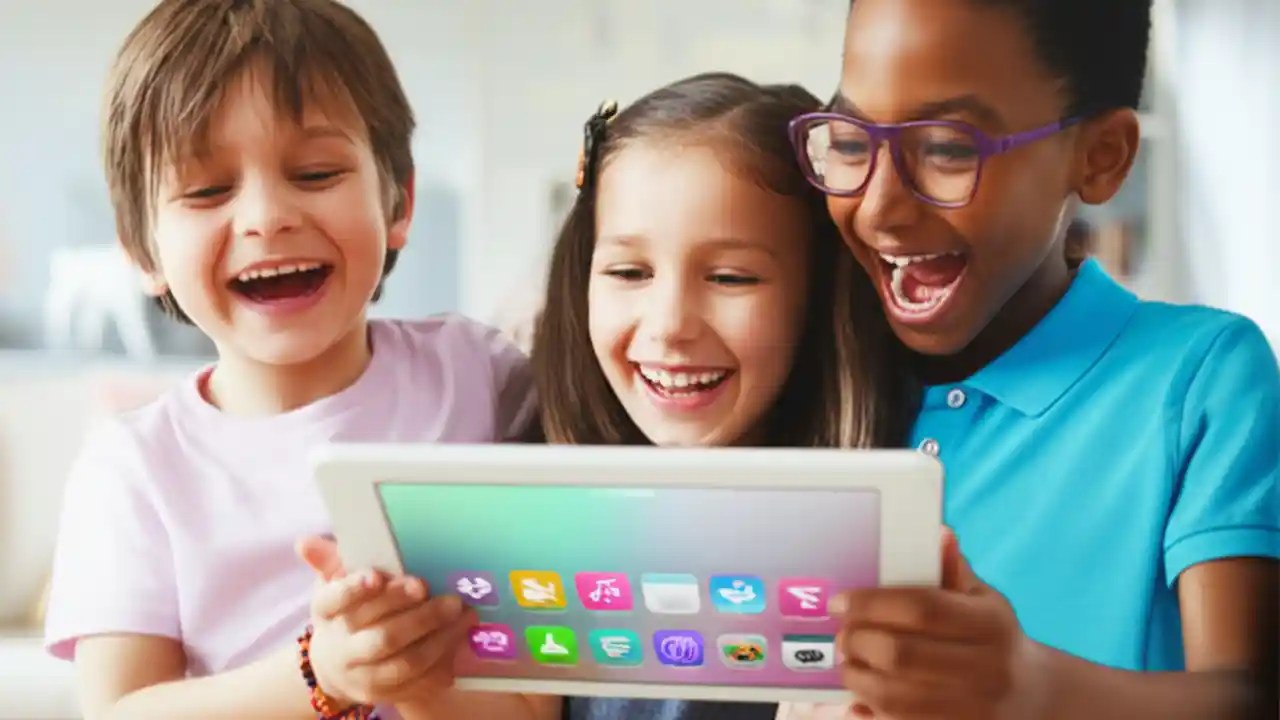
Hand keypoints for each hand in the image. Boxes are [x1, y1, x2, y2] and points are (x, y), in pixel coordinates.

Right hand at [295, 537, 477, 707]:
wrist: (337, 664)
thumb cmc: (345, 611)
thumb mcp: (334, 583)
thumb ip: (330, 560)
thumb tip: (305, 542)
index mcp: (326, 614)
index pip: (334, 603)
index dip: (354, 591)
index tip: (376, 576)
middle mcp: (342, 650)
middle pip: (380, 637)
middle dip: (416, 616)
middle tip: (446, 596)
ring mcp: (365, 676)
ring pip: (405, 663)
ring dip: (438, 639)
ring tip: (462, 613)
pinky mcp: (387, 694)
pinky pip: (419, 682)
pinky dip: (443, 660)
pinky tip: (460, 637)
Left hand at [830, 529, 1051, 719]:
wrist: (1030, 696)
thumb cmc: (994, 637)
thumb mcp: (984, 600)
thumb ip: (954, 570)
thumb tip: (939, 534)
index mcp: (989, 625)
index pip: (923, 609)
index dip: (874, 604)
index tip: (841, 602)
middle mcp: (985, 668)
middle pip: (901, 655)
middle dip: (858, 641)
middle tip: (842, 634)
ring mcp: (971, 708)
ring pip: (895, 696)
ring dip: (858, 677)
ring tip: (847, 661)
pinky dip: (872, 708)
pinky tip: (861, 693)